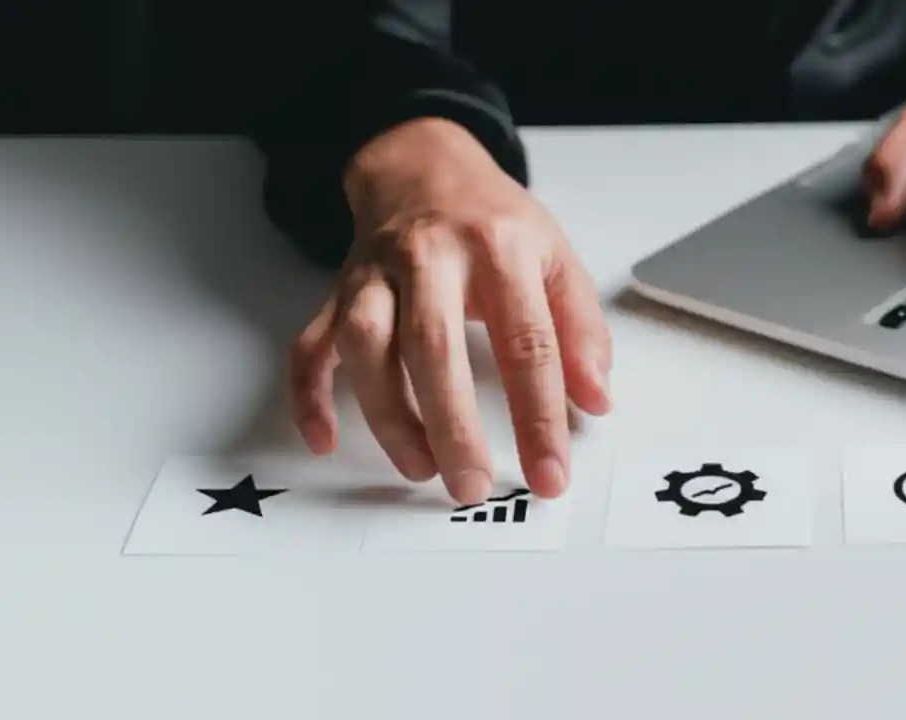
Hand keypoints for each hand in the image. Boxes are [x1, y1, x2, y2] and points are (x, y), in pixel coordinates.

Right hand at [288, 118, 612, 503]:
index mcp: (500, 250)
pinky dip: (309, 395)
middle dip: (453, 425)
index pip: (527, 342)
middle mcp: (432, 258)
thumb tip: (596, 400)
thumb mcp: (556, 258)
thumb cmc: (494, 222)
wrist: (423, 164)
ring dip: (388, 416)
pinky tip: (323, 439)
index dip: (539, 416)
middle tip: (471, 485)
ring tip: (419, 468)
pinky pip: (311, 344)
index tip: (550, 474)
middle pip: (435, 346)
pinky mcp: (338, 291)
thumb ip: (582, 330)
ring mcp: (376, 275)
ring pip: (367, 346)